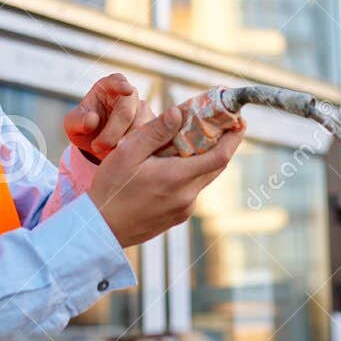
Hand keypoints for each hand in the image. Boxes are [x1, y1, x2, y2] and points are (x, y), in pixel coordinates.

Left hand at [64, 73, 154, 162]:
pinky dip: (137, 150)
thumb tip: (91, 120)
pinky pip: (149, 140)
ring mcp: (143, 112)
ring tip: (107, 155)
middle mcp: (130, 96)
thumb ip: (78, 120)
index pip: (117, 81)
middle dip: (113, 132)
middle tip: (97, 147)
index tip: (126, 90)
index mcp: (110, 86)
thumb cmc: (83, 126)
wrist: (95, 142)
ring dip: (125, 143)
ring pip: (141, 127)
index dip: (122, 85)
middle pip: (127, 111)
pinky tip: (125, 158)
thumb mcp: (72, 123)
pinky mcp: (152, 129)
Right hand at [90, 106, 246, 247]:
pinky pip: (192, 189)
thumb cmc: (111, 188)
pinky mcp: (178, 216)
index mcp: (177, 178)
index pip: (220, 156)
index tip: (239, 120)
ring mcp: (184, 209)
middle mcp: (187, 196)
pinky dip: (189, 172)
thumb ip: (156, 132)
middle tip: (217, 122)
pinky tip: (169, 164)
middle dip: (221, 142)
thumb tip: (179, 111)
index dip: (234, 137)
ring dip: (202, 157)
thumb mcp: (128, 153)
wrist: (101, 228)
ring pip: (203, 177)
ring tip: (185, 140)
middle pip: (216, 166)